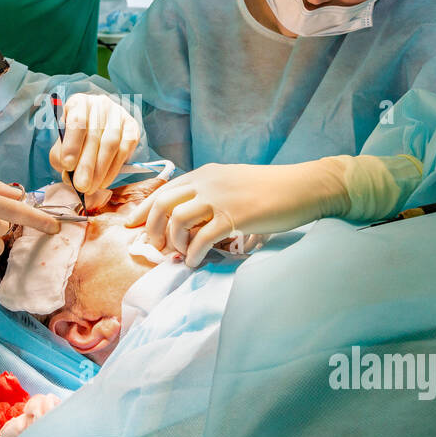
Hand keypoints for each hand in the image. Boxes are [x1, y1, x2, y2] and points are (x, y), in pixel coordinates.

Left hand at [49, 93, 140, 209]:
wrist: (97, 129)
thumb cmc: (75, 138)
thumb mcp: (62, 144)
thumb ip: (61, 157)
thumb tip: (69, 174)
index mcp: (79, 102)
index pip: (77, 120)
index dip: (72, 144)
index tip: (67, 166)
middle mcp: (100, 104)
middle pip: (95, 135)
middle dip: (87, 164)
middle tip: (81, 186)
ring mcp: (118, 114)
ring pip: (111, 142)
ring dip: (101, 169)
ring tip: (92, 187)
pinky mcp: (132, 126)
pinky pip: (125, 148)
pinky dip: (114, 168)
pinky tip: (105, 181)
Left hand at [125, 159, 353, 267]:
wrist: (303, 187)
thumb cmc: (271, 189)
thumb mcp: (233, 183)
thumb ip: (211, 196)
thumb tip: (190, 221)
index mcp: (206, 174)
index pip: (165, 190)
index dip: (144, 210)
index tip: (132, 226)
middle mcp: (208, 182)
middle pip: (163, 204)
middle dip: (152, 229)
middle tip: (154, 248)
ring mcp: (220, 198)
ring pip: (178, 220)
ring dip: (173, 242)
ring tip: (179, 255)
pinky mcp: (235, 216)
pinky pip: (202, 237)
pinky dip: (193, 253)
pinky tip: (194, 262)